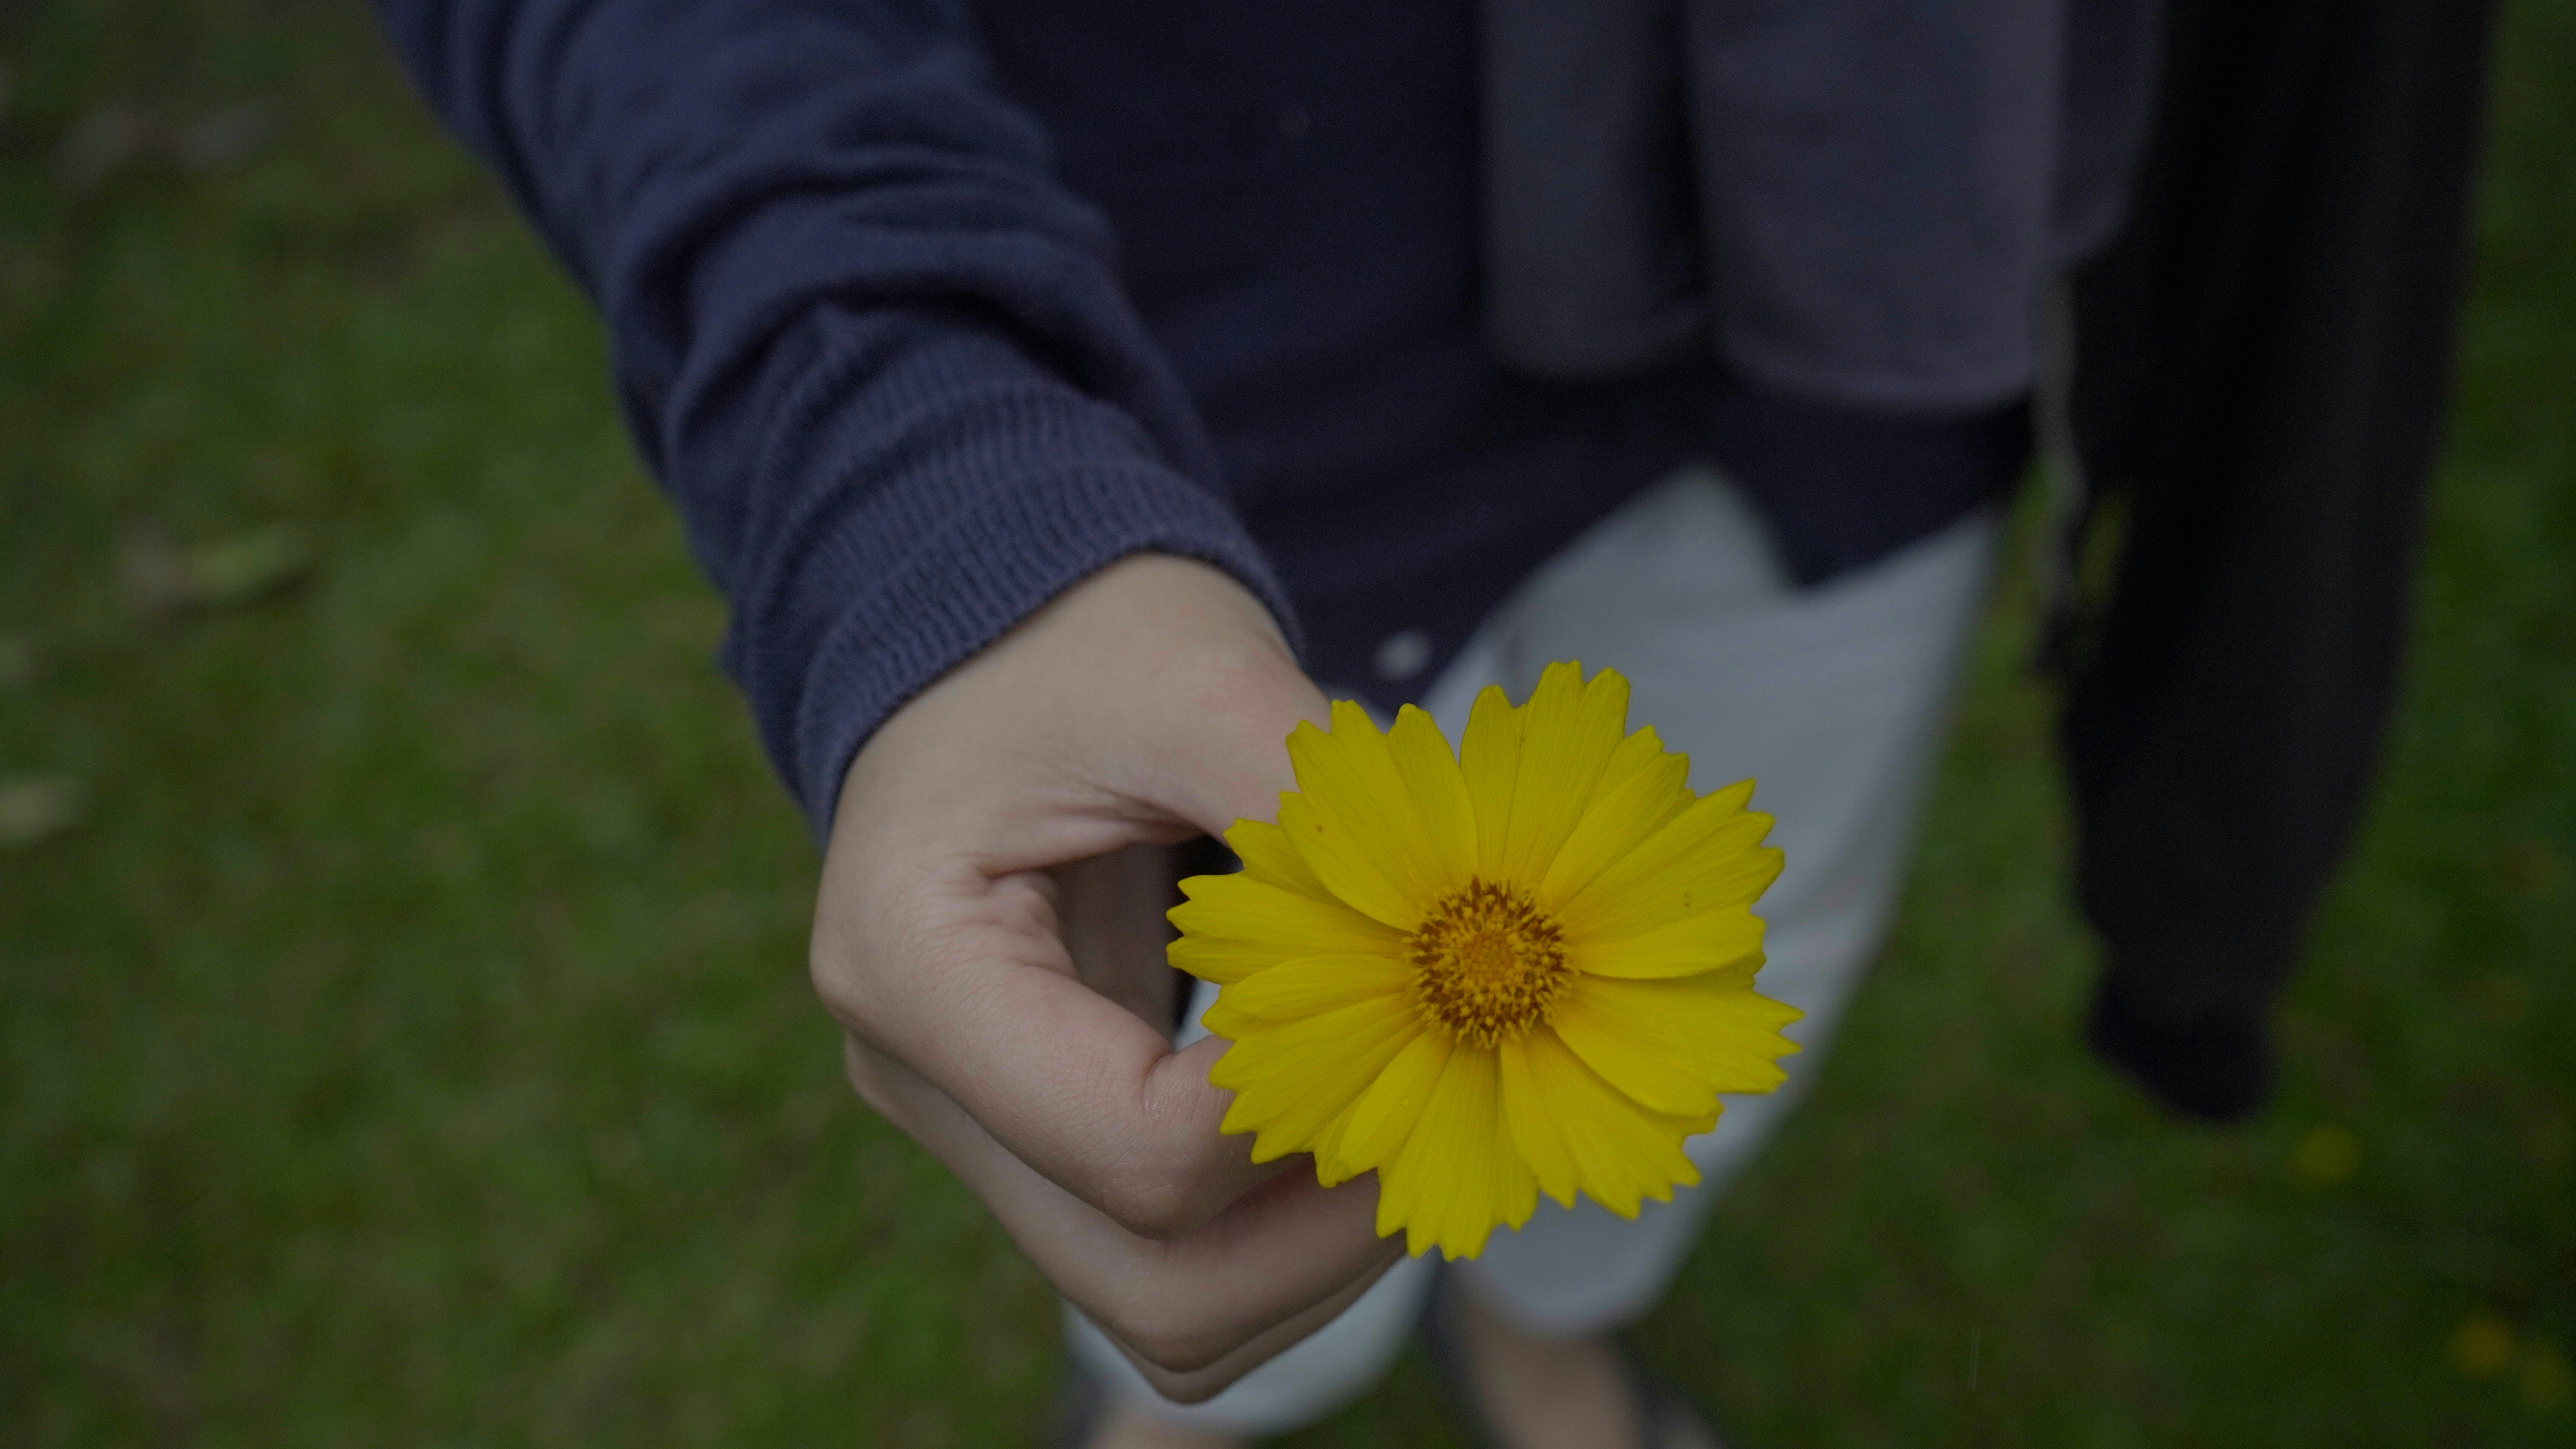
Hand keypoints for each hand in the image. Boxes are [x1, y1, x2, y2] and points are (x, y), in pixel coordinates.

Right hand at [813, 554, 1403, 1401]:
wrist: (1010, 632)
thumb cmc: (1088, 630)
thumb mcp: (1197, 674)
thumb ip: (1312, 803)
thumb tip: (1456, 936)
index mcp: (912, 961)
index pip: (1134, 1146)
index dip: (1303, 1106)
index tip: (1415, 1007)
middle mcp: (920, 1079)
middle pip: (1150, 1284)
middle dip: (1330, 1235)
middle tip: (1458, 1115)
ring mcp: (976, 1124)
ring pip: (1166, 1311)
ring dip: (1315, 1262)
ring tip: (1418, 1132)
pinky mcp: (1039, 1133)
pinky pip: (1170, 1265)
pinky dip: (1283, 1241)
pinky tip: (1359, 1133)